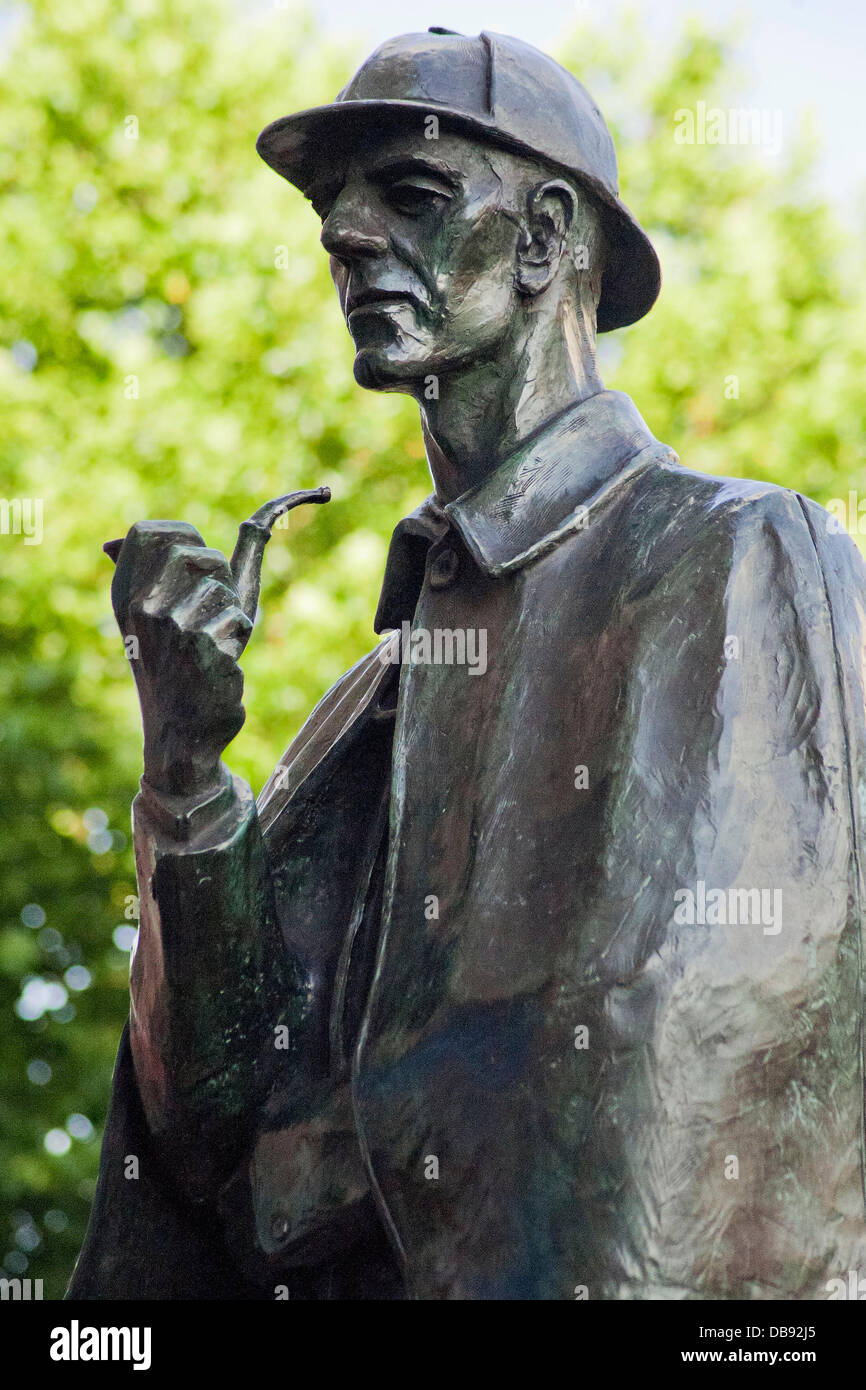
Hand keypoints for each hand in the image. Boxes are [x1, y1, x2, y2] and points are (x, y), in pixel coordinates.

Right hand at [106, 490, 329, 799]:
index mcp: (126, 596)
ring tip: (211, 648)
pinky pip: (240, 620)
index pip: (149, 531)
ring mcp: (174, 628)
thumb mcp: (154, 622)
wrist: (181, 734)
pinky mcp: (206, 647)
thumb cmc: (176, 670)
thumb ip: (146, 578)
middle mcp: (143, 608)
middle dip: (221, 581)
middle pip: (202, 556)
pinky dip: (237, 641)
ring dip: (230, 618)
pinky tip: (218, 668)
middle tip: (210, 618)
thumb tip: (111, 543)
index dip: (184, 537)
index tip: (198, 564)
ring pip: (226, 590)